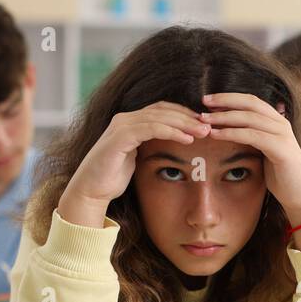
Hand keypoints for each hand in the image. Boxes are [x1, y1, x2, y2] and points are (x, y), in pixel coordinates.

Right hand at [60, 103, 208, 225]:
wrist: (90, 191)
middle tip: (210, 126)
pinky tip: (186, 139)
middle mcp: (125, 119)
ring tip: (203, 132)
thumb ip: (151, 148)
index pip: (163, 110)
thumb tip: (174, 147)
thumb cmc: (113, 178)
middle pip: (164, 110)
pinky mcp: (119, 137)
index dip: (185, 114)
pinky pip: (150, 128)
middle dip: (189, 117)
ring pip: (159, 117)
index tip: (205, 125)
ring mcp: (121, 126)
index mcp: (130, 122)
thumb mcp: (137, 159)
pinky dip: (170, 131)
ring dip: (184, 123)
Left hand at [199, 92, 300, 247]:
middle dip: (225, 100)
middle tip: (203, 102)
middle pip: (250, 103)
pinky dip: (232, 133)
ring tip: (205, 120)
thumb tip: (230, 130)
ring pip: (249, 117)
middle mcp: (281, 123)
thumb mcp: (264, 152)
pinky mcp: (281, 149)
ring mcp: (283, 135)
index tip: (209, 99)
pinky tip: (216, 135)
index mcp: (277, 122)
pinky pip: (252, 135)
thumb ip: (253, 138)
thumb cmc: (281, 176)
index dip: (229, 97)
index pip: (251, 101)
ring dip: (225, 117)